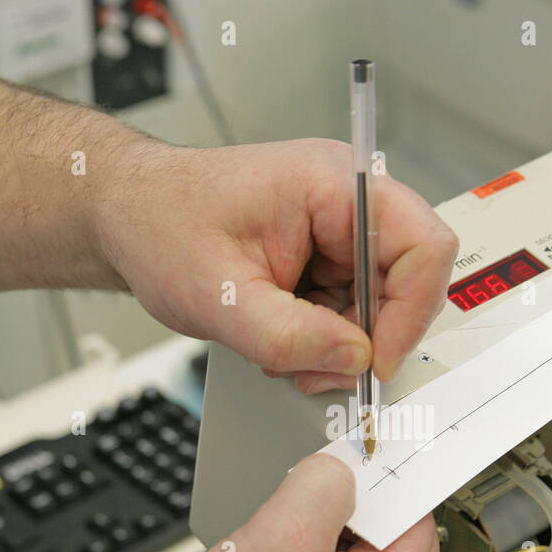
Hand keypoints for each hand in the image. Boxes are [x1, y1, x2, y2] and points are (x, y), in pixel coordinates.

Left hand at [98, 138, 457, 391]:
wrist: (128, 217)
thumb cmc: (161, 226)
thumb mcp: (219, 296)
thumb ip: (289, 335)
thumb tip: (356, 360)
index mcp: (332, 185)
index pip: (423, 246)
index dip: (411, 312)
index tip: (376, 362)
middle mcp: (348, 200)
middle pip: (408, 282)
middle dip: (366, 338)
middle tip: (314, 366)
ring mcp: (340, 229)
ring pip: (381, 307)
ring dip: (338, 345)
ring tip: (280, 349)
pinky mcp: (329, 255)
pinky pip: (353, 311)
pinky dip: (323, 339)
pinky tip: (281, 338)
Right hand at [123, 453, 439, 551]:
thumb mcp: (275, 542)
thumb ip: (322, 488)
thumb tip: (342, 465)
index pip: (413, 509)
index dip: (376, 473)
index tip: (345, 454)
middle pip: (383, 533)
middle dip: (339, 508)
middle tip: (288, 507)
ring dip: (311, 539)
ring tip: (265, 550)